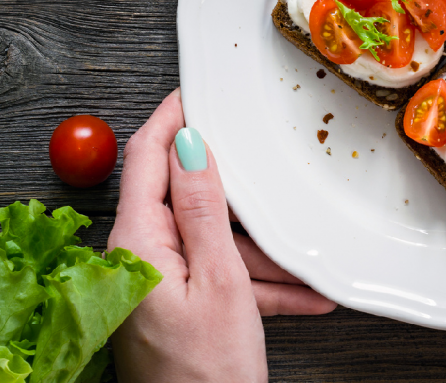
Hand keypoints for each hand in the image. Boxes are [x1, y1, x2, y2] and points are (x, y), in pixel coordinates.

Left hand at [107, 89, 334, 382]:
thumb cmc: (207, 374)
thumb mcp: (220, 281)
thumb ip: (204, 209)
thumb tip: (192, 145)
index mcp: (136, 245)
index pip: (146, 159)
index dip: (171, 119)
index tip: (194, 90)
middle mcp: (138, 260)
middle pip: (185, 200)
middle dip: (237, 196)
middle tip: (269, 171)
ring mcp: (156, 286)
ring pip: (211, 244)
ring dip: (260, 253)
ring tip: (308, 264)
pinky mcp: (175, 308)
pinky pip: (217, 279)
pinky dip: (256, 286)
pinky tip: (304, 296)